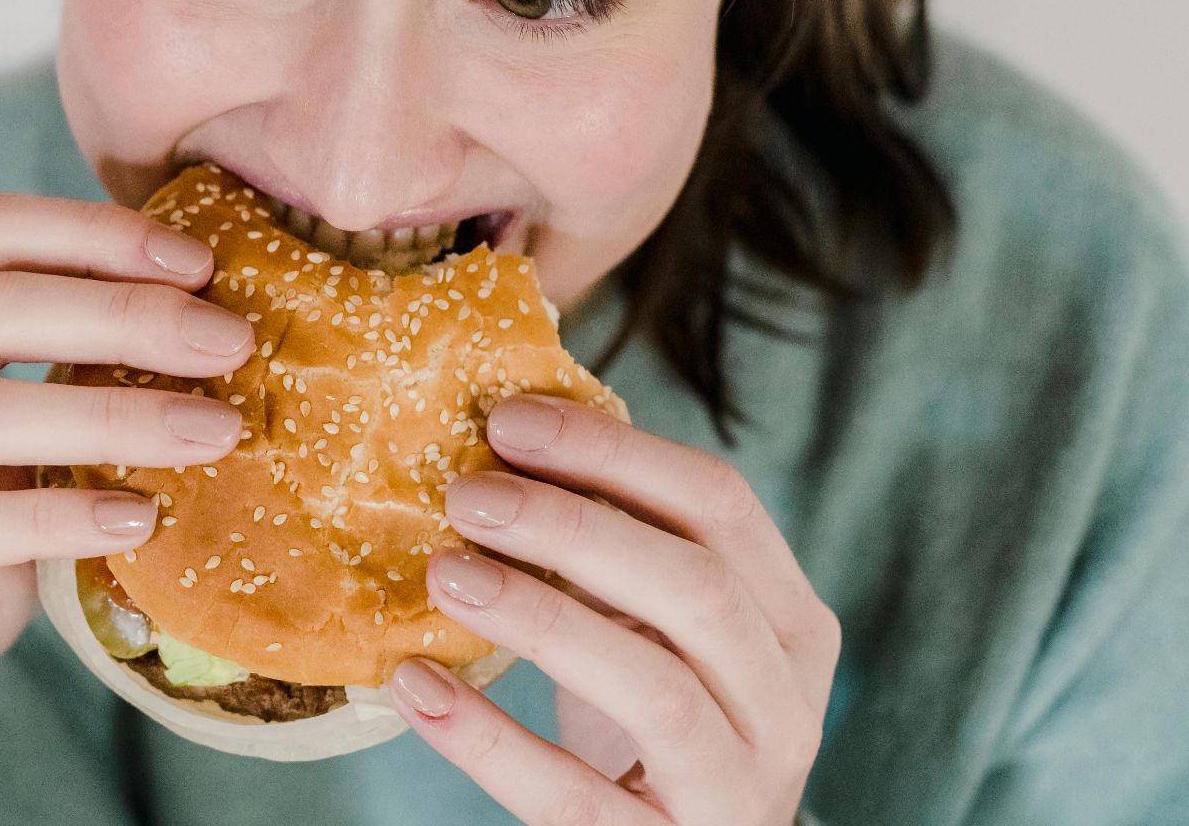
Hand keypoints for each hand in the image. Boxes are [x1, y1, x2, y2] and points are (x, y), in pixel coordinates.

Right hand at [0, 193, 255, 788]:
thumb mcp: (13, 460)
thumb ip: (71, 391)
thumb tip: (217, 339)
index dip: (92, 233)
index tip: (201, 262)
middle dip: (122, 314)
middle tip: (231, 343)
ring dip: (108, 416)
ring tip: (214, 433)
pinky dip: (49, 519)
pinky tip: (135, 523)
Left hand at [386, 395, 839, 825]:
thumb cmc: (657, 725)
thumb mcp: (659, 631)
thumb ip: (615, 550)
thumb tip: (500, 440)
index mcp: (789, 623)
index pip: (722, 506)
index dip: (613, 452)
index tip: (507, 419)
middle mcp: (784, 705)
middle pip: (697, 588)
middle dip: (574, 527)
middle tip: (466, 494)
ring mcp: (737, 789)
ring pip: (656, 691)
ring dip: (540, 619)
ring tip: (445, 575)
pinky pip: (574, 798)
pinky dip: (489, 740)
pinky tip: (418, 685)